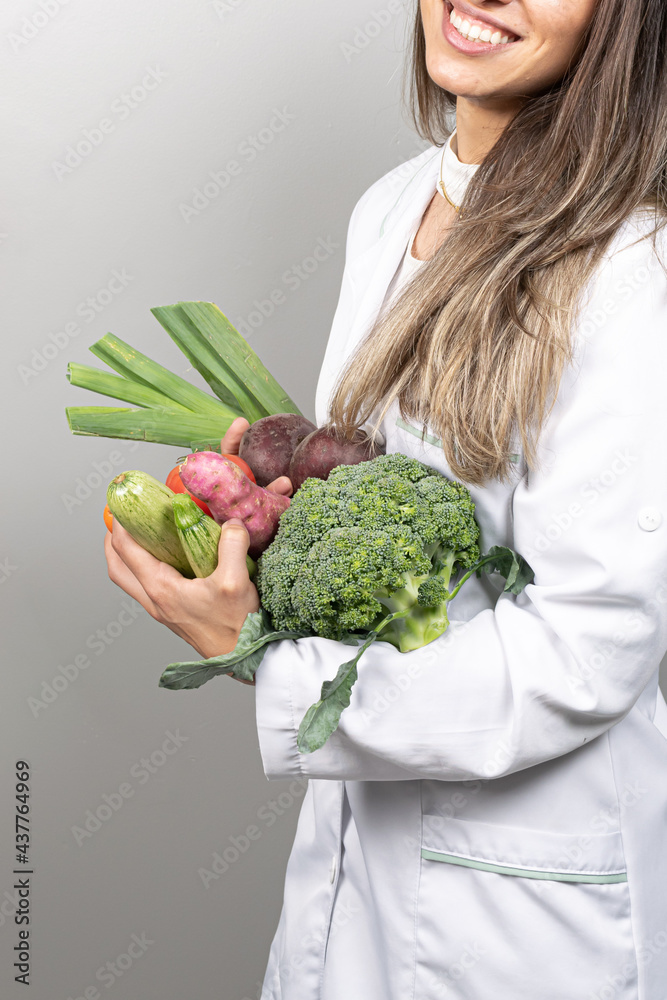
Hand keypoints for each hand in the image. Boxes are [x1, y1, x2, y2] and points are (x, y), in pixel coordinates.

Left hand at [104, 417, 292, 685]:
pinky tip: (165, 558)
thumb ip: (232, 545)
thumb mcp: (236, 581)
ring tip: (138, 536)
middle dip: (113, 541)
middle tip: (121, 519)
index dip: (120, 525)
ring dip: (125, 557)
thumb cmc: (235, 626)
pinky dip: (143, 568)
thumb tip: (231, 523)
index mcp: (161, 589)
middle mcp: (155, 600)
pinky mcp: (173, 614)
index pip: (127, 550)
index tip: (123, 504)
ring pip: (129, 579)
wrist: (244, 656)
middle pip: (118, 567)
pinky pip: (146, 587)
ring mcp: (162, 609)